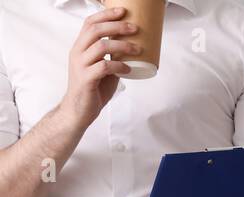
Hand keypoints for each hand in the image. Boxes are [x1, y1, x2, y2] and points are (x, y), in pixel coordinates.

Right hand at [58, 7, 136, 129]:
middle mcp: (77, 52)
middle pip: (95, 30)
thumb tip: (134, 47)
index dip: (105, 15)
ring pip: (100, 46)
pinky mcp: (86, 79)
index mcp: (80, 47)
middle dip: (116, 26)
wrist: (79, 110)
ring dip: (122, 45)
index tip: (123, 10)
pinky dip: (119, 66)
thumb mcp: (103, 68)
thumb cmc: (93, 88)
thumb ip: (112, 57)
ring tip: (138, 49)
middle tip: (134, 28)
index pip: (89, 23)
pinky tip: (128, 68)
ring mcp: (80, 65)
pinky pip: (104, 67)